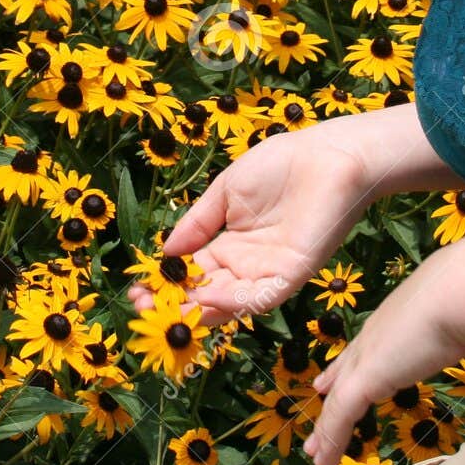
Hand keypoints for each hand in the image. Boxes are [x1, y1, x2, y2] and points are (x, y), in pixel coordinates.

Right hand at [127, 122, 371, 325]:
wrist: (327, 154)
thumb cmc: (280, 164)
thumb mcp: (226, 191)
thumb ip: (197, 223)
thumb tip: (164, 253)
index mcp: (231, 245)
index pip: (192, 273)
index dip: (165, 283)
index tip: (137, 289)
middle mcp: (248, 265)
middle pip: (205, 294)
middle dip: (174, 304)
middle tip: (142, 308)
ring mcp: (270, 272)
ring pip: (230, 303)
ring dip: (197, 310)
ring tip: (165, 310)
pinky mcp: (293, 273)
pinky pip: (261, 297)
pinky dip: (235, 302)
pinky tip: (207, 297)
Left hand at [301, 237, 464, 464]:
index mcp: (400, 313)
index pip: (370, 341)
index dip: (355, 358)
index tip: (341, 369)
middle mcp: (378, 331)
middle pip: (347, 366)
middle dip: (333, 386)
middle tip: (319, 395)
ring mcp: (368, 354)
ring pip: (339, 398)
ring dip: (328, 427)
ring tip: (317, 450)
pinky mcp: (365, 377)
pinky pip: (341, 416)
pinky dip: (332, 439)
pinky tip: (326, 462)